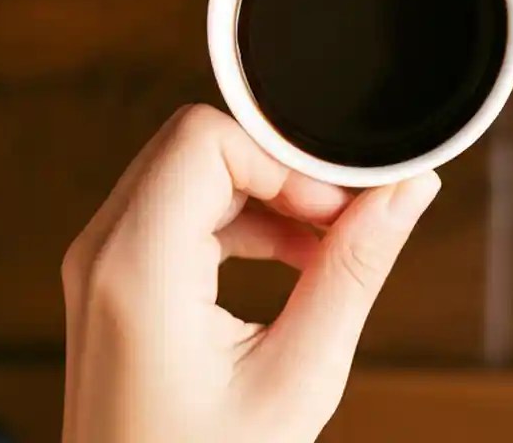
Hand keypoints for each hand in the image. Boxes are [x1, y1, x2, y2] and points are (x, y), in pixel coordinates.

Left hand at [61, 105, 440, 441]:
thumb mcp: (301, 373)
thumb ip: (356, 269)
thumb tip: (411, 190)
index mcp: (138, 271)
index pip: (206, 139)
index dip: (286, 157)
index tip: (342, 202)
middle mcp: (103, 255)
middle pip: (200, 146)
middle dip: (285, 172)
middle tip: (347, 220)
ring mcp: (101, 267)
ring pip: (193, 173)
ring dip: (270, 197)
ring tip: (328, 248)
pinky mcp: (116, 282)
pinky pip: (182, 211)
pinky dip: (244, 221)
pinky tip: (294, 262)